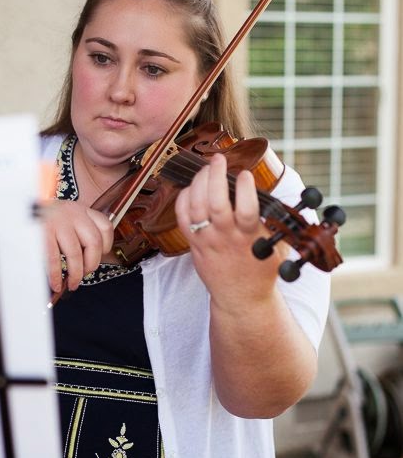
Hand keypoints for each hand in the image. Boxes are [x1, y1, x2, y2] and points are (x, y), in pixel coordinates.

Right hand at [42, 199, 113, 291]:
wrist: (16, 207)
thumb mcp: (64, 216)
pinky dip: (56, 275)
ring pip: (75, 253)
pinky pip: (54, 259)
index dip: (106, 246)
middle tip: (85, 274)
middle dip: (92, 264)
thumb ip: (77, 231)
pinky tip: (56, 282)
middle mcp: (72, 213)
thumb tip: (86, 261)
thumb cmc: (40, 217)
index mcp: (80, 210)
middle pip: (94, 242)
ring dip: (76, 274)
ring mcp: (58, 222)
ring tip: (72, 283)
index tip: (99, 257)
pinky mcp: (43, 232)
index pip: (105, 226)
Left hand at [174, 153, 285, 302]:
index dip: (245, 189)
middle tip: (219, 159)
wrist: (241, 299)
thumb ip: (271, 221)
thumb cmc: (261, 270)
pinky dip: (184, 199)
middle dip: (215, 176)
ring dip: (199, 182)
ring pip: (197, 207)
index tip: (246, 174)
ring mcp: (207, 241)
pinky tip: (192, 187)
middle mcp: (226, 238)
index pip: (247, 210)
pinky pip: (182, 218)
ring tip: (207, 168)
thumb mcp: (275, 245)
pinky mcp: (194, 244)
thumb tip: (269, 193)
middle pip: (215, 204)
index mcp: (250, 238)